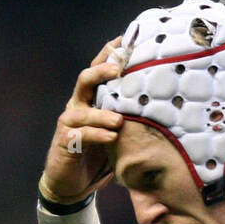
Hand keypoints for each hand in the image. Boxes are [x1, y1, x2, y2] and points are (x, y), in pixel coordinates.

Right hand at [40, 36, 126, 203]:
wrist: (71, 184)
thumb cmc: (97, 155)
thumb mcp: (115, 133)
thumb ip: (128, 117)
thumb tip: (160, 104)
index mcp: (90, 99)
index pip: (97, 71)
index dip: (108, 55)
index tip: (124, 40)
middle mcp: (77, 105)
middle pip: (85, 80)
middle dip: (100, 72)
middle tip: (117, 70)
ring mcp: (69, 123)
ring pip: (82, 111)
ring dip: (101, 114)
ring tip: (119, 120)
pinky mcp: (65, 142)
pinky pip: (80, 136)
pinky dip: (96, 136)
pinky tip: (112, 138)